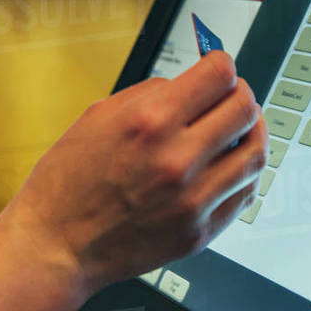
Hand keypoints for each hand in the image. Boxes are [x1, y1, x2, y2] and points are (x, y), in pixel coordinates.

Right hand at [0, 51, 266, 297]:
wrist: (55, 246)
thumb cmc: (67, 183)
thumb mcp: (97, 117)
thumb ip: (150, 94)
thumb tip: (189, 83)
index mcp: (149, 121)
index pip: (219, 75)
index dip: (222, 64)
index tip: (220, 69)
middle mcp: (177, 159)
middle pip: (245, 110)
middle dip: (241, 94)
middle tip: (233, 96)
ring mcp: (193, 200)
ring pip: (255, 154)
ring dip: (252, 134)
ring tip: (240, 131)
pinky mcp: (199, 232)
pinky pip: (244, 194)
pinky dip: (244, 174)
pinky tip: (230, 167)